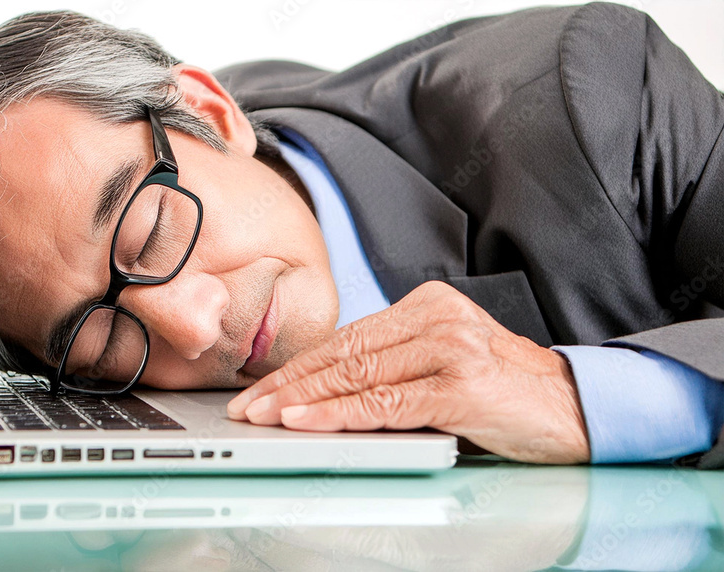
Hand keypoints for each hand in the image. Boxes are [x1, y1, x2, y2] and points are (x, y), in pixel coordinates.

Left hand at [226, 281, 589, 463]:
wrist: (579, 409)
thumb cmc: (507, 392)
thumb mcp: (443, 365)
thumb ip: (394, 366)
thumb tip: (324, 389)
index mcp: (428, 305)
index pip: (348, 337)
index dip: (299, 365)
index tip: (262, 387)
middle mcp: (438, 318)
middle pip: (344, 354)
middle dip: (288, 382)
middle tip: (248, 405)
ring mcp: (451, 350)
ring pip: (357, 377)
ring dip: (302, 400)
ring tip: (263, 416)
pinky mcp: (462, 387)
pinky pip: (384, 405)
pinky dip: (338, 415)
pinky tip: (305, 422)